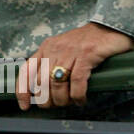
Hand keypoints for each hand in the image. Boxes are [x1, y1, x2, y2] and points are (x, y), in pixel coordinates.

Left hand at [16, 21, 133, 109]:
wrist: (110, 28)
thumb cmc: (87, 43)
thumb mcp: (63, 50)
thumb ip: (52, 65)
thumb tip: (43, 90)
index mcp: (46, 48)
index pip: (26, 70)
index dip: (22, 90)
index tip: (24, 105)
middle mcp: (54, 49)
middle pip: (41, 81)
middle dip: (46, 99)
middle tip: (56, 105)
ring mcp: (70, 51)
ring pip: (57, 82)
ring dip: (62, 99)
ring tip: (69, 103)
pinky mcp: (86, 55)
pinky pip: (76, 81)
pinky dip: (77, 95)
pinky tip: (80, 100)